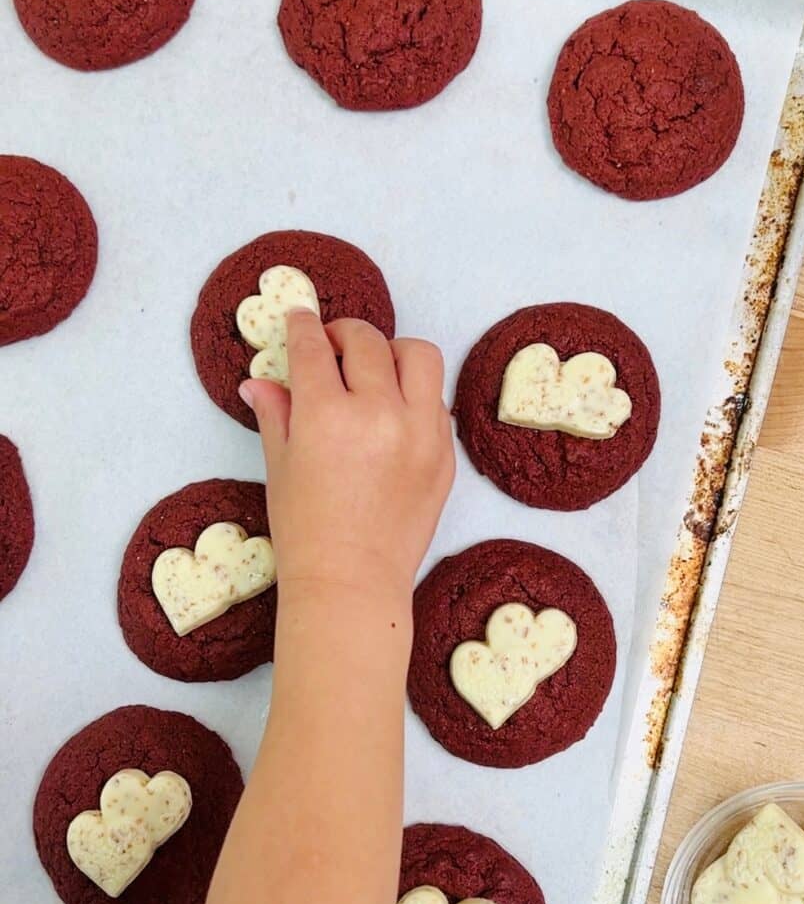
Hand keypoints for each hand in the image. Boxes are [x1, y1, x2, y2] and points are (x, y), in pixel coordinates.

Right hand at [239, 312, 454, 600]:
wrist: (351, 582)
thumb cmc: (306, 531)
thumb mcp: (280, 466)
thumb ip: (276, 413)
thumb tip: (258, 382)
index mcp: (328, 415)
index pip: (314, 347)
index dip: (303, 327)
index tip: (300, 321)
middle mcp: (379, 414)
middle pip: (367, 341)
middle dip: (343, 334)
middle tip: (330, 347)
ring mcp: (420, 432)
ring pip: (419, 356)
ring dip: (392, 352)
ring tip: (373, 372)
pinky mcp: (444, 454)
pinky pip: (437, 401)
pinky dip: (415, 395)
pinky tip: (393, 414)